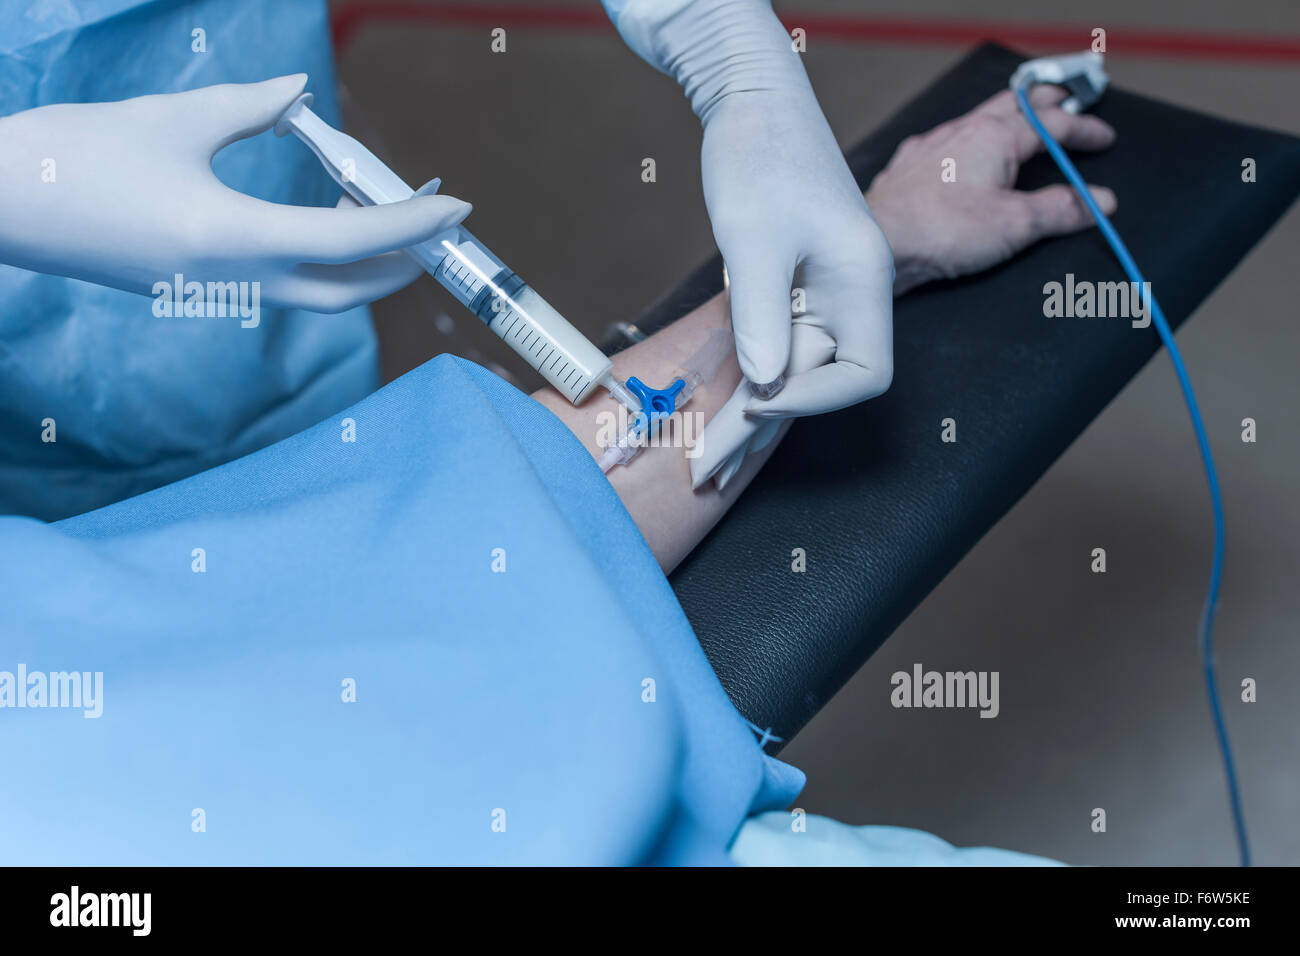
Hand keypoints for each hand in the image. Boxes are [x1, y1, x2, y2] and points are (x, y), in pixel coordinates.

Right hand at [0, 75, 469, 311]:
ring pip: (318, 296)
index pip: (351, 241)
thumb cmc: (77, 157)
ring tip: (392, 221)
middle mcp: (236, 281)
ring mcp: (218, 294)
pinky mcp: (201, 291)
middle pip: (348, 293)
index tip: (458, 208)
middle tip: (436, 225)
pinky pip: (284, 287)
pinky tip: (331, 227)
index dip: (412, 224)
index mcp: (236, 238)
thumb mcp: (173, 120)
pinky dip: (323, 264)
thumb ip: (250, 109)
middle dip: (403, 266)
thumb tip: (298, 92)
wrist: (0, 206)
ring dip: (365, 269)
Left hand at [601, 0, 895, 486]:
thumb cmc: (760, 153)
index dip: (814, 399)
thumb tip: (766, 386)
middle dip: (761, 426)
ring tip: (702, 463)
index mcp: (862, 281)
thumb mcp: (755, 234)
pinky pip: (772, 349)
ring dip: (747, 417)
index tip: (756, 403)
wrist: (749, 103)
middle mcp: (848, 296)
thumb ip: (761, 312)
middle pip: (817, 381)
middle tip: (704, 468)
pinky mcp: (788, 292)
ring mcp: (819, 296)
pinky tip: (715, 418)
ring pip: (790, 373)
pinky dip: (743, 383)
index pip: (864, 373)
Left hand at [865, 85, 1116, 294]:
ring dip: (1003, 118)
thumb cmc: (938, 232)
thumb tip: (1097, 202)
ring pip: (976, 119)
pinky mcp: (908, 168)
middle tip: (1064, 100)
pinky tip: (958, 156)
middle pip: (1014, 104)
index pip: (1053, 125)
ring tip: (1016, 123)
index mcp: (996, 137)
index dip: (1083, 131)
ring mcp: (931, 147)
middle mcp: (962, 132)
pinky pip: (944, 143)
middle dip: (1044, 102)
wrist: (876, 244)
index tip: (1102, 139)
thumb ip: (1060, 211)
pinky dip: (965, 142)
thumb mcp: (1015, 225)